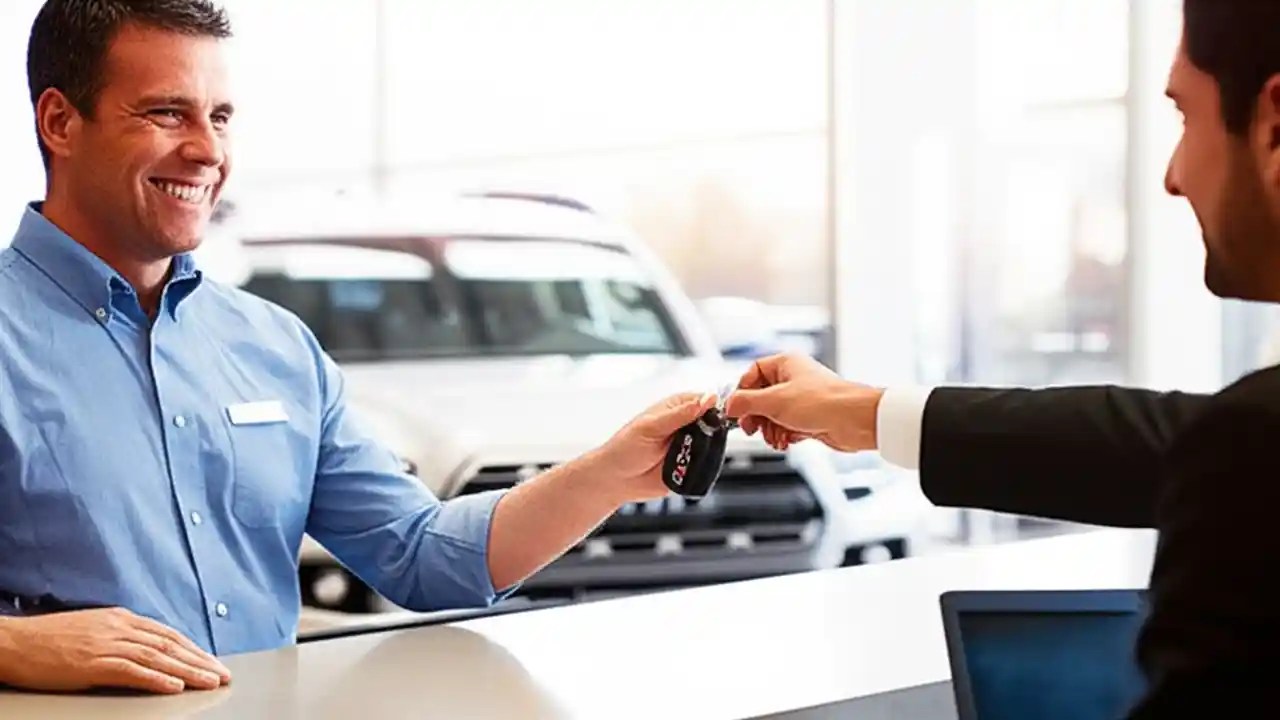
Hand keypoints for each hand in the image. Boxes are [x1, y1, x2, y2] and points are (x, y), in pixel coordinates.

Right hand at [0, 607, 231, 693]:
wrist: (14, 642)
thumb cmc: (50, 638)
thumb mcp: (93, 629)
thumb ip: (121, 635)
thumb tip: (147, 648)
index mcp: (121, 618)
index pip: (167, 633)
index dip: (194, 648)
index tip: (212, 662)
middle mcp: (119, 628)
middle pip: (169, 645)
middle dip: (200, 660)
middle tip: (223, 675)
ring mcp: (106, 644)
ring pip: (157, 657)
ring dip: (188, 671)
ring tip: (209, 682)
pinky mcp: (91, 663)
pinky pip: (130, 671)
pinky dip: (156, 679)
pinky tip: (174, 687)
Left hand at [594, 392, 718, 502]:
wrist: (616, 481)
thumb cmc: (625, 448)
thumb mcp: (652, 426)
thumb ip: (681, 414)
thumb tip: (707, 399)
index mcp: (677, 407)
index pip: (707, 401)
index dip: (715, 407)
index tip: (717, 417)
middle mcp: (686, 425)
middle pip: (715, 424)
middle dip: (711, 433)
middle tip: (693, 440)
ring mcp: (690, 446)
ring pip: (714, 446)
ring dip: (704, 452)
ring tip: (682, 456)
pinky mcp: (692, 465)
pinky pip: (708, 465)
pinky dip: (701, 468)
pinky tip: (686, 467)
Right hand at [724, 353, 882, 452]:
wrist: (855, 421)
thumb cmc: (825, 402)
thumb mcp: (775, 401)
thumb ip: (747, 403)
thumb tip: (729, 405)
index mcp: (785, 363)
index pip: (752, 373)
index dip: (742, 392)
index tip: (735, 409)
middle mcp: (793, 379)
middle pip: (760, 397)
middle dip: (755, 416)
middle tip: (751, 428)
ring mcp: (801, 399)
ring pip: (772, 415)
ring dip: (769, 429)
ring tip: (774, 437)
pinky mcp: (809, 418)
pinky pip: (785, 426)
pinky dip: (782, 435)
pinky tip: (785, 441)